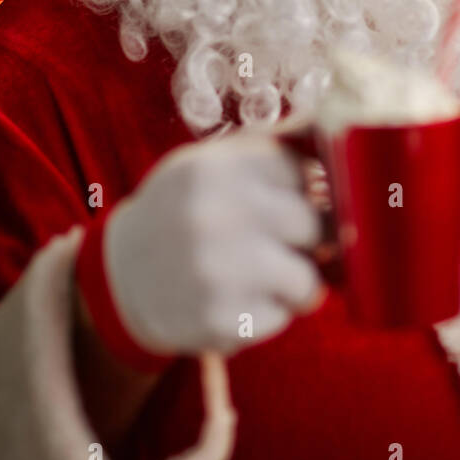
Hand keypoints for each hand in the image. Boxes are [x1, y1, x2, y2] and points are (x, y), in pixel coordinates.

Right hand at [102, 132, 325, 356]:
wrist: (121, 278)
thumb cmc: (184, 212)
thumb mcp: (209, 165)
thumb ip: (268, 151)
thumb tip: (339, 138)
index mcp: (215, 167)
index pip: (303, 172)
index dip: (304, 190)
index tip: (291, 199)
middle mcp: (217, 214)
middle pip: (316, 224)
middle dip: (309, 238)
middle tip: (283, 242)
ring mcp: (219, 271)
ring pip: (309, 280)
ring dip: (295, 282)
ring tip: (262, 275)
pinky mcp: (220, 321)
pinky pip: (283, 319)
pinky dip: (270, 314)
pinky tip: (237, 300)